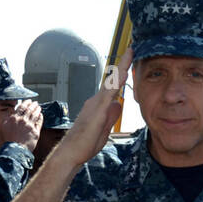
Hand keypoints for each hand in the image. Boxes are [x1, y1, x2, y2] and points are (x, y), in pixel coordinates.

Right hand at [1, 99, 41, 150]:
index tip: (28, 101)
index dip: (26, 103)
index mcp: (14, 118)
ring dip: (37, 110)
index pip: (21, 107)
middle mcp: (22, 120)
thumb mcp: (2, 127)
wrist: (13, 151)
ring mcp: (29, 126)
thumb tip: (11, 112)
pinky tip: (40, 115)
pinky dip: (40, 117)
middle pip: (29, 109)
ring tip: (39, 107)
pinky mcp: (35, 132)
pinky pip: (39, 122)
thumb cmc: (6, 141)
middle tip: (35, 103)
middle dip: (33, 105)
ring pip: (35, 115)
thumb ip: (7, 118)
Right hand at [52, 48, 131, 168]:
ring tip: (131, 52)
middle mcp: (96, 100)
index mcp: (98, 105)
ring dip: (121, 67)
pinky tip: (123, 73)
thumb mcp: (104, 129)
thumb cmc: (84, 144)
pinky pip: (109, 92)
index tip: (130, 61)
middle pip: (112, 80)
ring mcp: (96, 103)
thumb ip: (111, 116)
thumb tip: (118, 104)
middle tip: (132, 48)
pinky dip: (116, 81)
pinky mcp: (98, 110)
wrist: (70, 153)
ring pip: (111, 82)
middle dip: (123, 64)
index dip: (121, 74)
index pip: (113, 87)